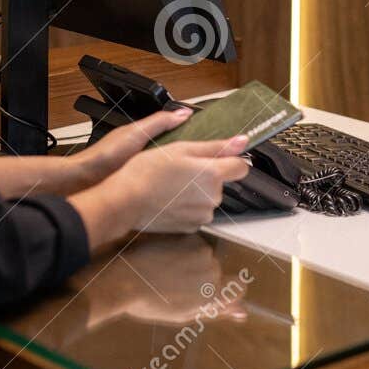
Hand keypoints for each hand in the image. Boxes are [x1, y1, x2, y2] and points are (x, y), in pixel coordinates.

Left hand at [68, 108, 193, 189]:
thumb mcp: (137, 133)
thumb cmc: (105, 155)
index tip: (205, 135)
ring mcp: (140, 166)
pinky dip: (167, 180)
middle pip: (171, 147)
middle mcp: (143, 149)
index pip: (171, 127)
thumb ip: (159, 122)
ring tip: (194, 170)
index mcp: (143, 133)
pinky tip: (176, 185)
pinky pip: (159, 178)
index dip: (188, 130)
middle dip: (186, 151)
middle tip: (203, 156)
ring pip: (166, 164)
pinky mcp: (138, 182)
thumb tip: (183, 112)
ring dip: (177, 167)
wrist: (85, 180)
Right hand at [72, 136, 251, 245]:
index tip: (217, 156)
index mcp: (213, 175)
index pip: (241, 167)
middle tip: (181, 168)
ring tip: (172, 184)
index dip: (231, 159)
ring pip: (208, 197)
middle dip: (206, 175)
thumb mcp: (181, 149)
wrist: (126, 201)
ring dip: (196, 191)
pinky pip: (196, 211)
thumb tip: (243, 141)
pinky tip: (169, 198)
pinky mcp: (191, 227)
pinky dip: (187, 205)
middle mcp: (213, 198)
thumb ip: (215, 147)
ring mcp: (202, 215)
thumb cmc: (148, 171)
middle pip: (221, 182)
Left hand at [84, 235, 247, 327]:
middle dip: (200, 275)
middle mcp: (213, 269)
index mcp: (214, 293)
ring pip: (203, 254)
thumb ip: (218, 310)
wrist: (124, 281)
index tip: (208, 291)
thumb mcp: (186, 314)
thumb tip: (244, 312)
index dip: (227, 289)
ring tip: (165, 270)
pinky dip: (181, 247)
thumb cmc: (152, 304)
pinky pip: (192, 241)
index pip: (239, 287)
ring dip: (190, 260)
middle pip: (216, 270)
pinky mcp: (187, 236)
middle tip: (174, 283)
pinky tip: (162, 256)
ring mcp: (201, 250)